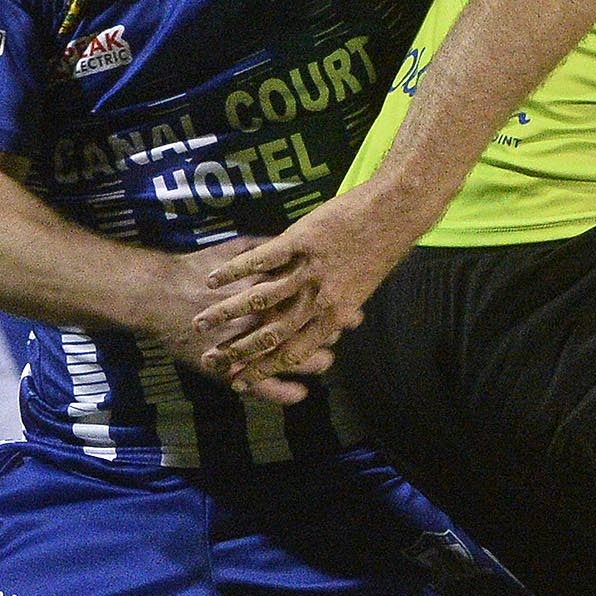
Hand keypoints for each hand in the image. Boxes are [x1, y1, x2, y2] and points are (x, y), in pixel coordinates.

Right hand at [123, 242, 329, 407]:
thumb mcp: (236, 248)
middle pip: (309, 332)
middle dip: (329, 332)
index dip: (337, 306)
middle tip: (341, 331)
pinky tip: (301, 394)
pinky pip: (264, 388)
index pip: (314, 303)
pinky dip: (286, 394)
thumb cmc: (198, 268)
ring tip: (325, 361)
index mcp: (270, 292)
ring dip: (314, 362)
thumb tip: (295, 243)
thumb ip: (267, 247)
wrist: (160, 294)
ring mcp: (250, 348)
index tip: (353, 308)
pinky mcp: (232, 370)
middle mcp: (265, 321)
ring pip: (293, 361)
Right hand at [193, 196, 406, 389]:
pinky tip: (213, 279)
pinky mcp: (295, 242)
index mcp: (331, 315)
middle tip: (213, 363)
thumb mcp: (363, 285)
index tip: (243, 380)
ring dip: (228, 316)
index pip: (293, 351)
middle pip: (271, 334)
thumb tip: (336, 320)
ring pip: (259, 302)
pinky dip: (235, 269)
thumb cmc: (382, 248)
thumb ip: (341, 303)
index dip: (266, 370)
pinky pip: (260, 259)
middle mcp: (315, 300)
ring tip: (202, 327)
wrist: (393, 215)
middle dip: (240, 352)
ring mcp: (304, 271)